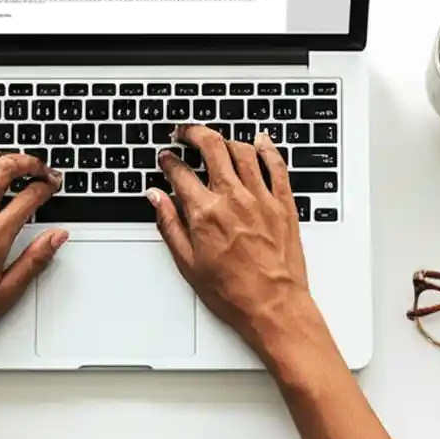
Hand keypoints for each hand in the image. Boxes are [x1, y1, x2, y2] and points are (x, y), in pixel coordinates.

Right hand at [145, 125, 310, 353]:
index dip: (168, 160)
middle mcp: (234, 198)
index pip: (180, 172)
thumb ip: (169, 224)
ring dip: (226, 140)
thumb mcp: (188, 263)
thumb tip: (156, 198)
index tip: (165, 157)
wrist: (274, 306)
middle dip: (194, 133)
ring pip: (243, 151)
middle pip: (212, 147)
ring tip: (216, 140)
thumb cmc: (233, 292)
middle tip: (185, 132)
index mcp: (206, 213)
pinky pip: (277, 166)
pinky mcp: (284, 204)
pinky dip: (268, 148)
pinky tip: (261, 140)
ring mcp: (261, 198)